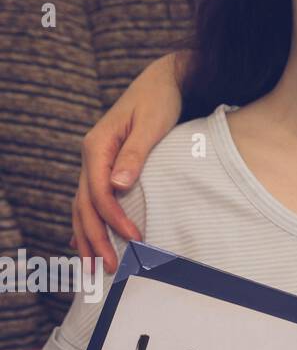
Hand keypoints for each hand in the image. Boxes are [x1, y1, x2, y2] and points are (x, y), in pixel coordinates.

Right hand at [71, 52, 185, 272]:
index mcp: (97, 147)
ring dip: (87, 237)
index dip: (113, 218)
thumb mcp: (152, 124)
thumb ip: (134, 154)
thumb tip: (117, 186)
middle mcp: (91, 156)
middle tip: (111, 268)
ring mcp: (95, 162)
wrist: (161, 81)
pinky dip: (87, 223)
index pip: (98, 193)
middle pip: (84, 205)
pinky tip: (84, 243)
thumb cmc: (159, 100)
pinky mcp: (106, 166)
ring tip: (95, 267)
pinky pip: (89, 200)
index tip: (134, 238)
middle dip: (95, 238)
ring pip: (82, 206)